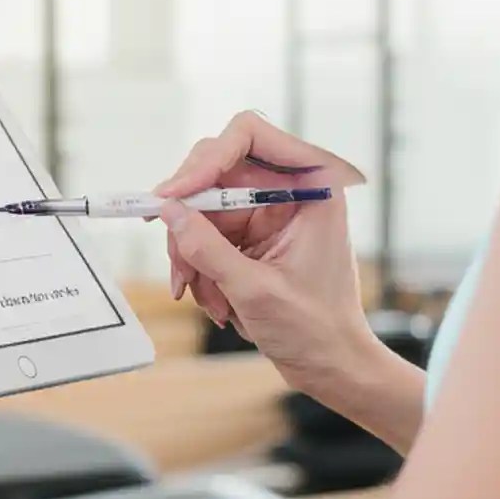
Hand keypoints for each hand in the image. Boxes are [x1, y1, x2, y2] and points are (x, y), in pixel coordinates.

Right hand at [156, 112, 375, 390]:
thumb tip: (168, 211)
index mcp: (313, 183)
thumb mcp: (256, 290)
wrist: (331, 365)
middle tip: (177, 259)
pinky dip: (196, 264)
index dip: (206, 158)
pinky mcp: (250, 232)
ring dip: (191, 252)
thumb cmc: (316, 330)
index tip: (173, 196)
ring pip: (201, 204)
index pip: (249, 133)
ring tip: (204, 296)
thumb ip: (208, 248)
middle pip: (215, 167)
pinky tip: (212, 299)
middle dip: (189, 216)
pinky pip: (203, 232)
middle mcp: (289, 187)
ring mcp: (266, 209)